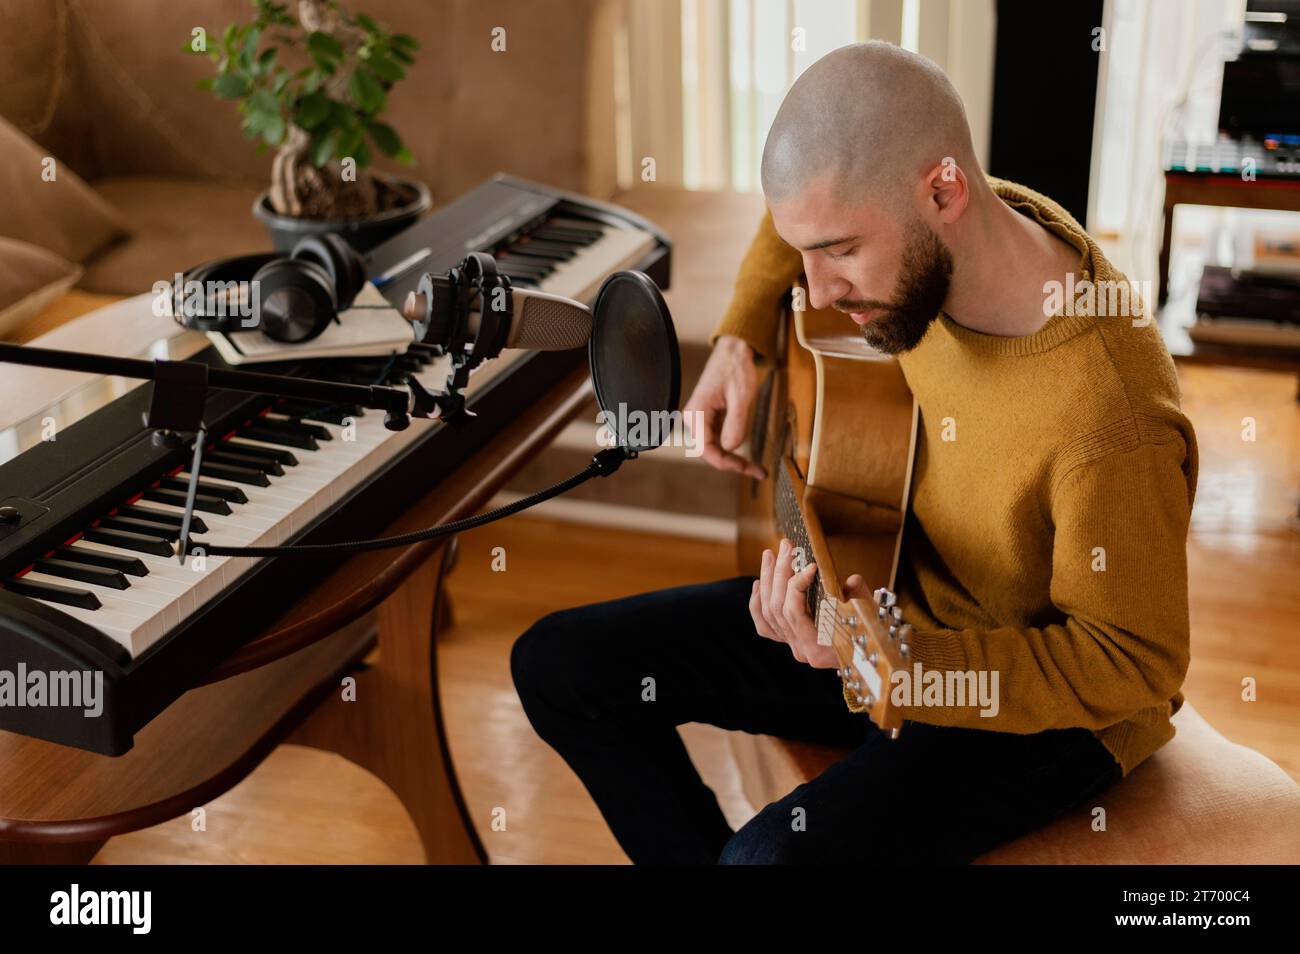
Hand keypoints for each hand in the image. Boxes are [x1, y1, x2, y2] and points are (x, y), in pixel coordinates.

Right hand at [683, 335, 764, 478]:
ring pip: (714, 447)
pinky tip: (745, 454)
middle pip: (709, 452)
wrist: (734, 350)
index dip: (726, 463)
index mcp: (696, 413)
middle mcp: (693, 418)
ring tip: (754, 467)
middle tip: (756, 471)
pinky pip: (717, 439)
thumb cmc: (736, 368)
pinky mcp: (708, 417)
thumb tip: (731, 447)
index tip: (746, 468)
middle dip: (731, 463)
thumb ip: (736, 423)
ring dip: (732, 458)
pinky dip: (731, 448)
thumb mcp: (741, 396)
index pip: (706, 449)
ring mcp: (699, 418)